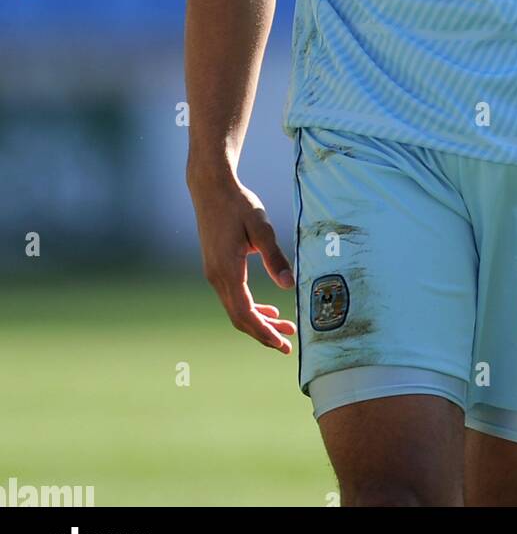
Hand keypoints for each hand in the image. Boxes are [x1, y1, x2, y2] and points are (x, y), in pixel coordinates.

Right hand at [188, 173, 297, 350]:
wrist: (211, 189)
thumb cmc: (238, 205)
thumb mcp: (261, 228)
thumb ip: (274, 257)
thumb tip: (288, 285)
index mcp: (227, 270)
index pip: (245, 312)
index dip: (264, 331)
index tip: (282, 344)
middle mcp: (216, 277)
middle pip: (239, 317)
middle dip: (264, 333)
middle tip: (287, 345)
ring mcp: (214, 273)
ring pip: (236, 309)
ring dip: (259, 321)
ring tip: (284, 328)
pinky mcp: (216, 267)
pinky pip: (233, 297)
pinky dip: (250, 307)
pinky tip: (268, 309)